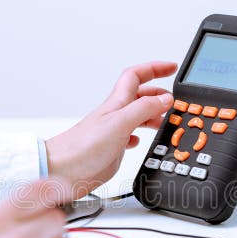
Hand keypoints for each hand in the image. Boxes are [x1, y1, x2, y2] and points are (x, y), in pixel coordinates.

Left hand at [45, 61, 177, 196]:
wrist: (61, 170)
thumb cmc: (83, 147)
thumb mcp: (120, 123)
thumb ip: (144, 109)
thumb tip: (165, 99)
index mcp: (117, 103)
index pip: (136, 75)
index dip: (154, 67)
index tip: (172, 67)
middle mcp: (115, 114)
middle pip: (140, 95)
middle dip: (159, 93)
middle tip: (175, 100)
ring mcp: (113, 131)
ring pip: (137, 115)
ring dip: (153, 114)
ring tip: (166, 119)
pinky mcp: (111, 149)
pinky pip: (129, 136)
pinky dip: (139, 135)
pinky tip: (141, 140)